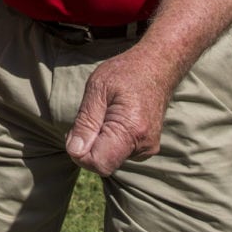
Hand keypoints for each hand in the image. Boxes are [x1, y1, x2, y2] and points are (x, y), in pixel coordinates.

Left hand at [65, 49, 173, 175]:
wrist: (157, 67)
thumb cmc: (125, 73)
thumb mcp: (97, 89)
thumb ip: (86, 122)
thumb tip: (74, 151)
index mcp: (131, 131)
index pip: (99, 164)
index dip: (80, 152)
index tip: (77, 131)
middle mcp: (144, 146)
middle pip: (102, 163)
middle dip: (88, 145)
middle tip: (92, 115)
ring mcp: (147, 148)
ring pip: (109, 157)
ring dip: (98, 141)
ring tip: (106, 113)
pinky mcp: (146, 147)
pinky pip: (118, 152)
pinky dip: (108, 139)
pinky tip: (114, 118)